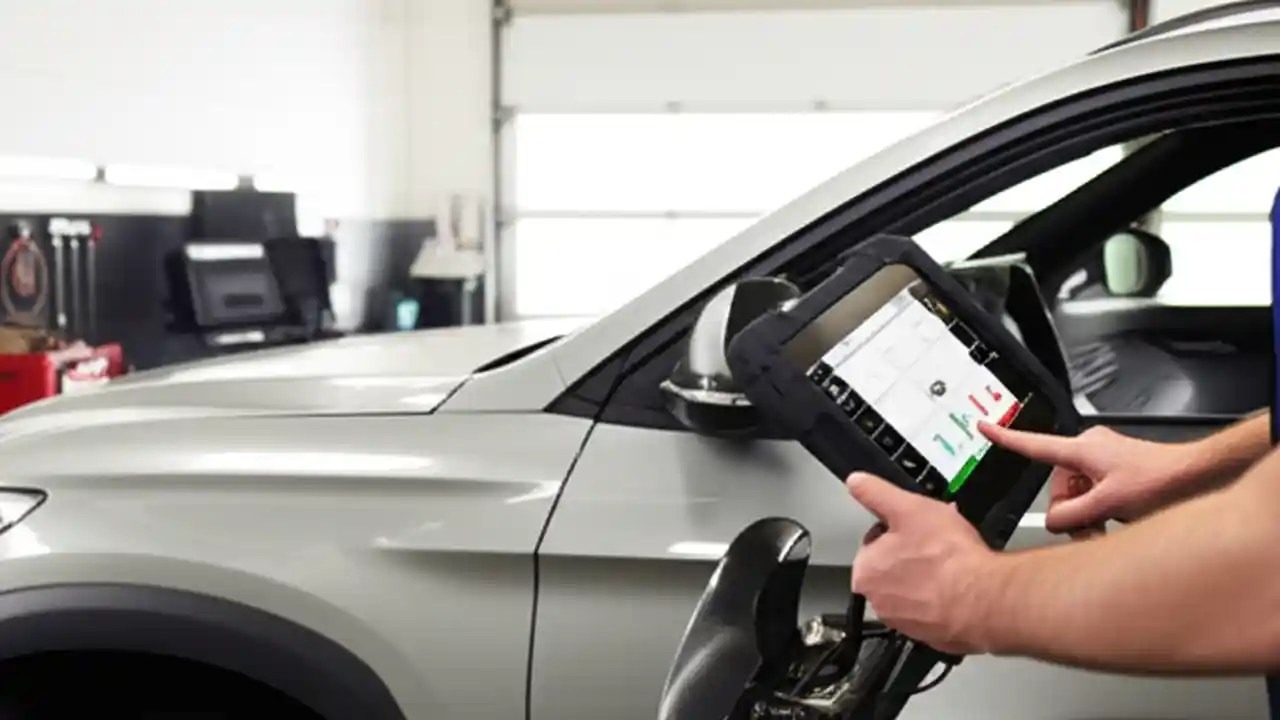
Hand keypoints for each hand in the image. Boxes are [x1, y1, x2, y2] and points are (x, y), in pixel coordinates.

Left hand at [846, 473, 996, 654]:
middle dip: (914, 554)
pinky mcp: (932, 636)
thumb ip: (876, 493)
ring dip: (930, 578)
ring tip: (953, 566)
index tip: (917, 528)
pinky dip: (946, 600)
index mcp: (865, 572)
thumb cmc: (947, 557)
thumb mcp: (908, 507)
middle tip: (938, 545)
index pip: (874, 542)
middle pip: (894, 568)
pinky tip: (960, 587)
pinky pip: (935, 611)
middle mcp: (879, 603)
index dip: (899, 529)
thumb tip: (856, 482)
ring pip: (915, 590)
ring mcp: (906, 623)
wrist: (986, 599)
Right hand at [979, 423, 1196, 536]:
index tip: (983, 426)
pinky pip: (1091, 495)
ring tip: (1112, 524)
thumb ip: (1072, 515)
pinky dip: (1099, 512)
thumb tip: (1051, 522)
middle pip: (1058, 488)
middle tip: (1096, 523)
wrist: (1195, 477)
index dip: (1004, 437)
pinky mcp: (1112, 472)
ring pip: (1075, 496)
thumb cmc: (1160, 481)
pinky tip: (1116, 520)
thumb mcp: (1109, 504)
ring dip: (1089, 515)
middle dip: (1073, 510)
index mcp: (1081, 449)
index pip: (1033, 443)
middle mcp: (1088, 450)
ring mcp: (1101, 461)